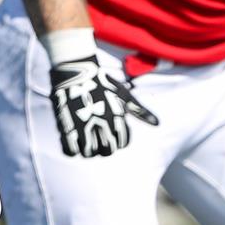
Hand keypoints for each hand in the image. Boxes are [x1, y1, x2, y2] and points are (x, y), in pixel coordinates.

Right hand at [45, 34, 159, 157]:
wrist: (77, 71)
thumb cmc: (103, 83)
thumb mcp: (124, 95)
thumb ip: (140, 112)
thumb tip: (157, 123)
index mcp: (117, 118)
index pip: (122, 143)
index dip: (118, 140)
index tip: (111, 132)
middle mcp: (102, 125)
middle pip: (107, 151)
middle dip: (104, 147)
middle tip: (97, 136)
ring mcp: (83, 127)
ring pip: (89, 153)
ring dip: (88, 149)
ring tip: (85, 138)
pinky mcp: (67, 127)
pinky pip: (71, 150)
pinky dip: (72, 148)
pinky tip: (73, 139)